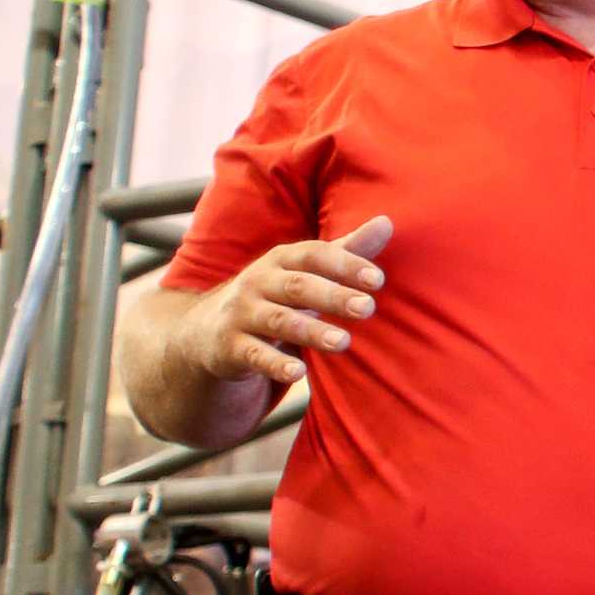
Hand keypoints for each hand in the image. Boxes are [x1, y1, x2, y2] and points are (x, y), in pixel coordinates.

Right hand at [175, 217, 392, 386]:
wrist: (207, 330)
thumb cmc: (276, 295)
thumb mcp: (307, 271)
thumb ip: (346, 251)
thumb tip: (387, 222)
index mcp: (282, 259)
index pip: (314, 255)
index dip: (345, 264)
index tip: (377, 280)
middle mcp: (259, 282)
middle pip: (298, 286)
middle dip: (333, 296)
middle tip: (368, 309)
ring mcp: (242, 314)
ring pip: (278, 321)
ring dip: (311, 332)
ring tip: (344, 343)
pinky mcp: (230, 347)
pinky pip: (254, 355)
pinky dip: (275, 364)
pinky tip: (299, 373)